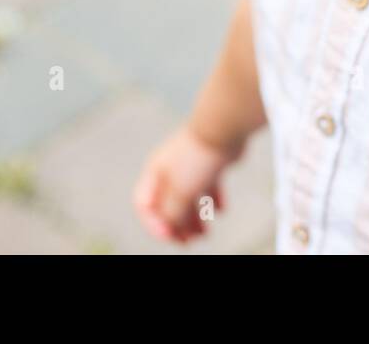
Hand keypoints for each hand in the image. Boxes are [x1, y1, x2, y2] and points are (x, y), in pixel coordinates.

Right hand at [133, 123, 243, 243]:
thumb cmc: (198, 158)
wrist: (224, 127)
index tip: (171, 237)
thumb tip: (169, 229)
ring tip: (205, 234)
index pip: (144, 205)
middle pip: (168, 204)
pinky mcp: (210, 162)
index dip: (154, 225)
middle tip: (189, 242)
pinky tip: (222, 209)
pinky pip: (208, 186)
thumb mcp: (180, 193)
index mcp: (155, 173)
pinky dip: (213, 200)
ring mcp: (190, 165)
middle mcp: (170, 168)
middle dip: (177, 226)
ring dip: (195, 218)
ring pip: (189, 197)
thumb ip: (172, 214)